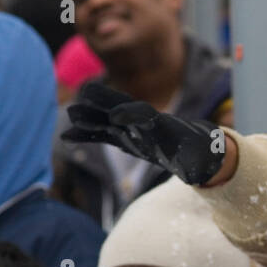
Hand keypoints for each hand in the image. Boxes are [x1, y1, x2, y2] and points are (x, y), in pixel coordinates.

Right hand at [61, 82, 224, 185]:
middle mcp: (145, 124)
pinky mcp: (124, 138)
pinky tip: (66, 136)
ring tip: (70, 114)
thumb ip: (196, 162)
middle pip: (121, 109)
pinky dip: (86, 135)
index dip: (132, 114)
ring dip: (90, 118)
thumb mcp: (201, 160)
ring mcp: (132, 130)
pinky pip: (101, 135)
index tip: (117, 117)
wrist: (196, 150)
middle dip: (105, 103)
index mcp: (164, 126)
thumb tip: (199, 171)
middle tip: (85, 95)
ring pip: (107, 121)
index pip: (146, 116)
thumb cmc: (200, 155)